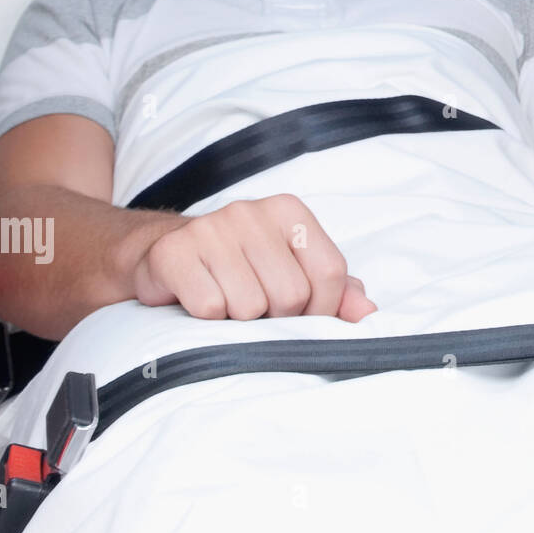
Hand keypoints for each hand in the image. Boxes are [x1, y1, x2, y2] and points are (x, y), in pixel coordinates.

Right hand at [131, 193, 376, 322]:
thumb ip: (336, 289)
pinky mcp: (174, 253)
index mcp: (289, 212)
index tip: (302, 316)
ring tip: (226, 300)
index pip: (330, 272)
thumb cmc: (241, 267)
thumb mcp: (294, 270)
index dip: (322, 309)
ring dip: (238, 320)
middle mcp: (251, 212)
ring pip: (249, 307)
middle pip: (291, 295)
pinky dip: (206, 319)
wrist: (166, 256)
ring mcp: (210, 228)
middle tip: (255, 307)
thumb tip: (367, 312)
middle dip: (276, 317)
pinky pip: (209, 308)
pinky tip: (199, 299)